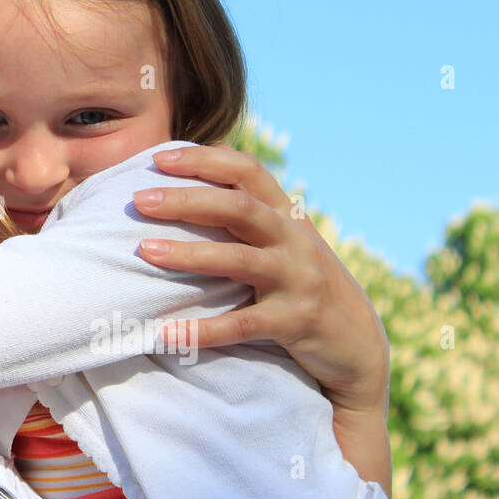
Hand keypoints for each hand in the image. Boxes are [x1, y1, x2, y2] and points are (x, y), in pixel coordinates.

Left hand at [132, 144, 389, 417]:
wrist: (359, 345)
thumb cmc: (304, 283)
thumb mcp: (286, 237)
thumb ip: (252, 204)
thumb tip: (212, 152)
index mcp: (286, 215)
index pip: (247, 171)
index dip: (203, 160)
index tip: (157, 159)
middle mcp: (295, 240)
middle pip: (239, 207)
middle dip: (187, 200)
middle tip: (138, 201)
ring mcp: (298, 280)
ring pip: (240, 260)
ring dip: (189, 255)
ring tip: (144, 251)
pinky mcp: (296, 322)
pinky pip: (244, 325)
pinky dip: (205, 330)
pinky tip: (167, 333)